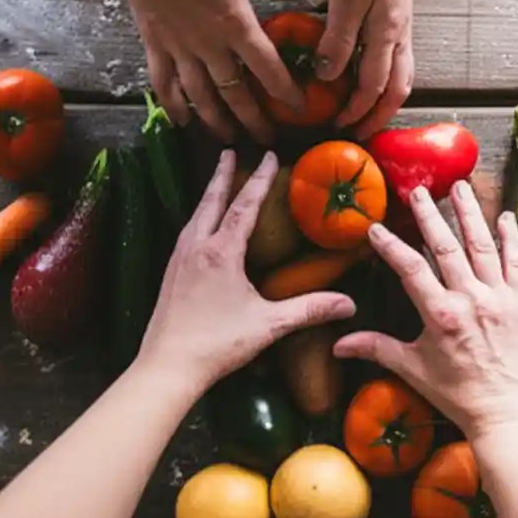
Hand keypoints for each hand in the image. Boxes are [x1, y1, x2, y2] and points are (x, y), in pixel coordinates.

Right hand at [118, 0, 311, 144]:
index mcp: (236, 23)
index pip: (267, 67)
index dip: (285, 92)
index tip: (299, 108)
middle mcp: (209, 44)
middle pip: (235, 93)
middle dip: (253, 120)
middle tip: (267, 139)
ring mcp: (180, 49)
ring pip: (201, 97)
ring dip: (217, 121)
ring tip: (231, 138)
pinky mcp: (155, 46)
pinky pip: (165, 85)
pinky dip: (174, 106)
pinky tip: (184, 121)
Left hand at [136, 150, 355, 392]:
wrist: (167, 366)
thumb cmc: (217, 343)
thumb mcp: (268, 324)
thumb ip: (309, 310)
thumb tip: (349, 303)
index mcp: (221, 251)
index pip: (244, 205)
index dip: (259, 179)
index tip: (269, 157)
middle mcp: (197, 247)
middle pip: (212, 200)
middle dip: (223, 175)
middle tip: (229, 152)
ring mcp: (179, 259)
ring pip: (196, 215)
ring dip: (209, 194)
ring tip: (217, 183)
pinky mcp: (170, 274)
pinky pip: (187, 232)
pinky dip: (199, 217)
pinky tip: (201, 227)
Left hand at [316, 0, 415, 138]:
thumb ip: (338, 39)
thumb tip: (328, 77)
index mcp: (387, 35)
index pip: (375, 87)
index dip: (357, 110)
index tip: (338, 124)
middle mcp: (400, 37)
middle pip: (397, 90)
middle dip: (378, 115)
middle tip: (357, 131)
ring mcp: (403, 28)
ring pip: (401, 77)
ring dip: (384, 100)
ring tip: (365, 113)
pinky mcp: (398, 18)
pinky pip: (397, 60)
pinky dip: (385, 78)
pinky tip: (367, 76)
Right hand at [334, 181, 517, 438]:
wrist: (506, 413)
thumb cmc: (456, 394)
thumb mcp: (412, 369)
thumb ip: (376, 348)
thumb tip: (337, 344)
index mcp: (441, 315)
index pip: (411, 268)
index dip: (392, 246)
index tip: (377, 228)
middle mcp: (471, 300)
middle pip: (447, 247)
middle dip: (431, 215)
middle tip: (420, 191)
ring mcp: (500, 298)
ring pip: (482, 246)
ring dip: (470, 214)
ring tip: (460, 186)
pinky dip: (511, 238)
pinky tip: (503, 216)